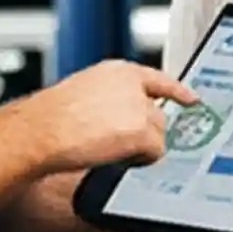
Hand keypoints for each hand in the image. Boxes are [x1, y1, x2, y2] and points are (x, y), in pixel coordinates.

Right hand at [35, 60, 198, 172]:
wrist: (40, 131)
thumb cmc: (50, 118)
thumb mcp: (83, 94)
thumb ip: (110, 98)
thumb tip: (123, 117)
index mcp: (118, 71)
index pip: (157, 79)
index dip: (177, 91)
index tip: (192, 99)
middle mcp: (134, 85)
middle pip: (159, 115)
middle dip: (145, 133)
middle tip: (118, 145)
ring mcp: (141, 107)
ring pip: (158, 135)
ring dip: (140, 147)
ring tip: (107, 150)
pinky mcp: (143, 131)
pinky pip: (155, 152)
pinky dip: (140, 160)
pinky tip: (116, 158)